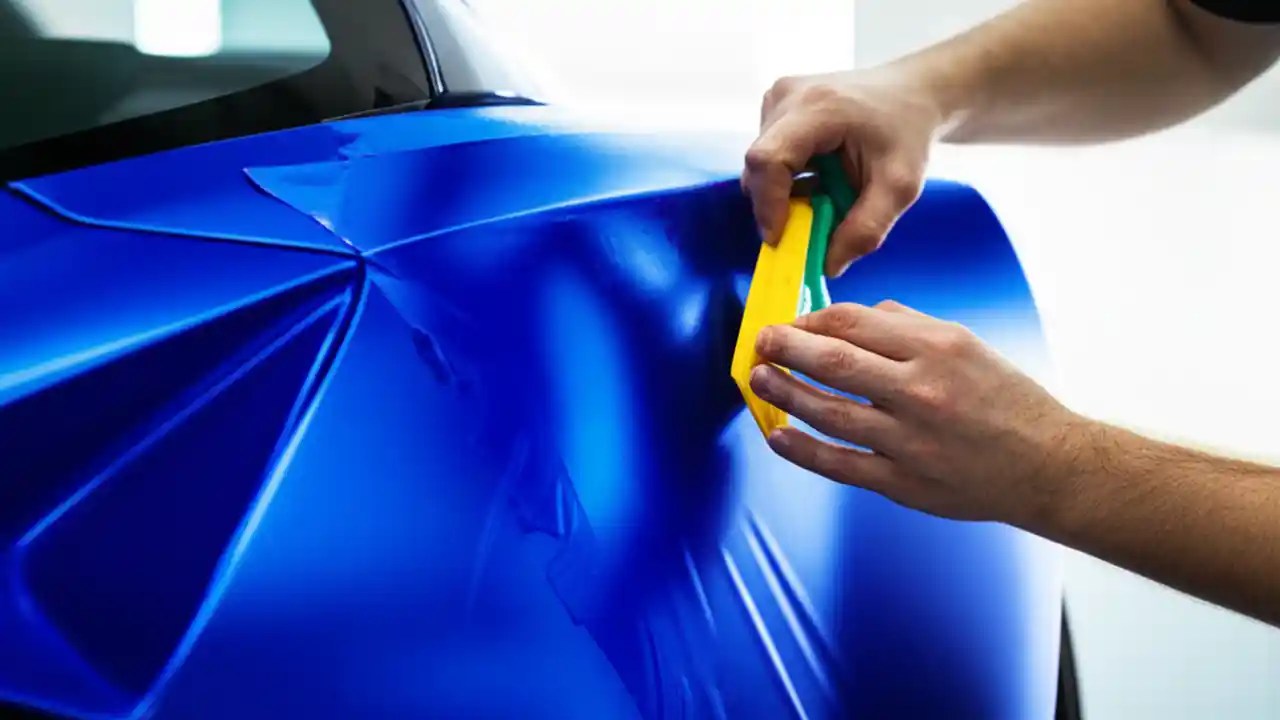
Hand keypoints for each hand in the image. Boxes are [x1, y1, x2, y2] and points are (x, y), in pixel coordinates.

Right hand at [743, 68, 943, 275]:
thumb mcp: (900, 187)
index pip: (768, 159)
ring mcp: (778, 98)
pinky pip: (768, 154)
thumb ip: (866, 230)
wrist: (914, 92)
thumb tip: (827, 266)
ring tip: (821, 197)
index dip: (768, 205)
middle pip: (759, 165)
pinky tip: (817, 179)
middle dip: (778, 205)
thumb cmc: (909, 133)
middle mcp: (787, 96)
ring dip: (783, 193)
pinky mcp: (776, 106)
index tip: (784, 239)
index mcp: (817, 107)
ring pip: (760, 164)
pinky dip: (786, 179)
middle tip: (809, 228)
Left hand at [748, 301, 1090, 527]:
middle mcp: (921, 391)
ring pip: (830, 412)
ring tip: (759, 379)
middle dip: (787, 348)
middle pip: (835, 362)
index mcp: (937, 348)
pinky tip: (778, 435)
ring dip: (786, 393)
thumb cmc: (1005, 401)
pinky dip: (803, 450)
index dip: (812, 320)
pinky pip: (841, 464)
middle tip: (761, 342)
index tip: (791, 322)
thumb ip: (907, 325)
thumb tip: (849, 316)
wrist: (1047, 466)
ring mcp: (910, 440)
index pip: (855, 323)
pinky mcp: (903, 482)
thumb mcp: (966, 344)